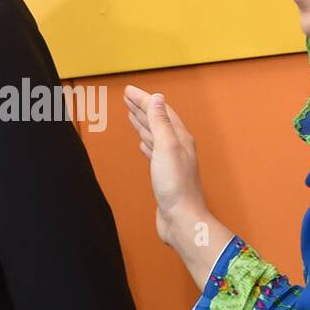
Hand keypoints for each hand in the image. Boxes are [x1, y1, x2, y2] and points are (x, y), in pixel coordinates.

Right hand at [123, 85, 208, 247]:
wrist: (182, 219)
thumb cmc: (176, 186)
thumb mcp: (166, 147)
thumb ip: (160, 122)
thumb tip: (157, 98)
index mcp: (179, 138)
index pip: (159, 111)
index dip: (143, 99)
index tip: (128, 90)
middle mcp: (177, 148)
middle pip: (158, 121)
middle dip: (142, 108)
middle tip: (127, 97)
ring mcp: (171, 162)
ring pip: (155, 136)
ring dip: (143, 123)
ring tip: (132, 114)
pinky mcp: (165, 176)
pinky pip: (154, 152)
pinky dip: (146, 144)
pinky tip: (142, 144)